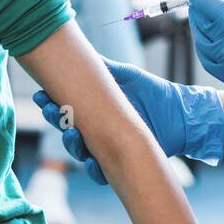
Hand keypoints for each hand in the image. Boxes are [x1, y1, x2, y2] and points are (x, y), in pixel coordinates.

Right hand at [32, 59, 223, 184]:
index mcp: (94, 110)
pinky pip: (101, 172)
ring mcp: (106, 148)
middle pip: (66, 128)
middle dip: (56, 120)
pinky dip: (94, 168)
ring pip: (79, 151)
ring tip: (71, 132)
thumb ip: (106, 68)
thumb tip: (84, 52)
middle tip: (52, 109)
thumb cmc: (154, 93)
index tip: (42, 94)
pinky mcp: (120, 164)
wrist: (181, 114)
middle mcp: (95, 130)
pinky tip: (92, 161)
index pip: (65, 108)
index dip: (51, 103)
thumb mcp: (128, 76)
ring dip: (71, 143)